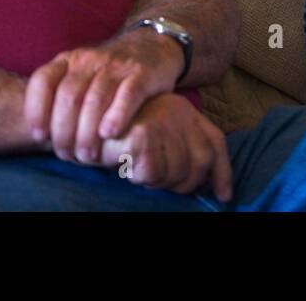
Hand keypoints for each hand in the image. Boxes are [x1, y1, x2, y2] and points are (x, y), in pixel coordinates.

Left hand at [24, 28, 182, 163]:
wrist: (152, 46)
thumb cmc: (108, 73)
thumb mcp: (80, 75)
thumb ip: (60, 98)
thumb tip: (41, 137)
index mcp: (69, 60)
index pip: (43, 81)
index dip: (37, 110)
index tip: (40, 136)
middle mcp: (90, 60)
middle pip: (69, 97)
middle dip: (64, 131)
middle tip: (68, 155)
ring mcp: (117, 65)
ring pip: (95, 100)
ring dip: (88, 132)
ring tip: (87, 155)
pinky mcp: (142, 73)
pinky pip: (127, 95)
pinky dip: (116, 115)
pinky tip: (110, 133)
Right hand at [96, 93, 233, 200]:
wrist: (81, 114)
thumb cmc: (118, 131)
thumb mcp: (157, 134)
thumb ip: (179, 148)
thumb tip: (210, 185)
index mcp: (184, 109)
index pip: (215, 142)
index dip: (223, 172)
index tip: (224, 196)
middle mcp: (179, 111)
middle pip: (201, 161)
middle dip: (184, 183)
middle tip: (159, 182)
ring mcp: (163, 119)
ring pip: (178, 170)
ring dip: (158, 181)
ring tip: (138, 169)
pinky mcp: (144, 132)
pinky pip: (153, 172)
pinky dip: (140, 177)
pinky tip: (128, 166)